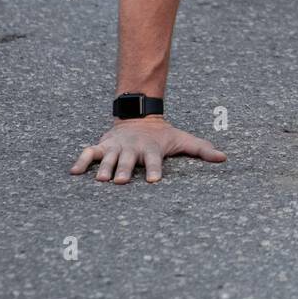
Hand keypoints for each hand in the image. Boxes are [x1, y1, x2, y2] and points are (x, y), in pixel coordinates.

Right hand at [70, 117, 226, 183]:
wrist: (140, 116)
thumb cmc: (163, 135)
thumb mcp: (182, 139)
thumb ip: (202, 150)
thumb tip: (224, 158)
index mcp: (151, 149)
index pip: (154, 160)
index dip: (155, 169)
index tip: (154, 180)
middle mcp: (133, 148)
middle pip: (129, 160)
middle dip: (125, 170)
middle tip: (120, 182)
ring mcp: (117, 147)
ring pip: (109, 158)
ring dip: (104, 168)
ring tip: (101, 179)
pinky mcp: (103, 145)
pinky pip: (89, 153)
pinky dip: (81, 161)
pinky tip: (73, 173)